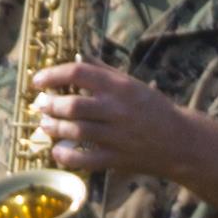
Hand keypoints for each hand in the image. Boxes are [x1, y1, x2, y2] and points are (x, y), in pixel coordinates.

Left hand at [29, 60, 208, 186]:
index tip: (38, 81)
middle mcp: (116, 109)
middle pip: (73, 104)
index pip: (78, 72)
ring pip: (75, 131)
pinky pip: (84, 160)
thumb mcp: (132, 84)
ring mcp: (116, 136)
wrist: (180, 142)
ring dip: (54, 128)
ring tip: (45, 125)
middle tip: (42, 105)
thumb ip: (105, 72)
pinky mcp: (117, 159)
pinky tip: (57, 152)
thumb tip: (78, 57)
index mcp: (120, 86)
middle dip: (50, 105)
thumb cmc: (153, 109)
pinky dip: (66, 156)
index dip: (53, 75)